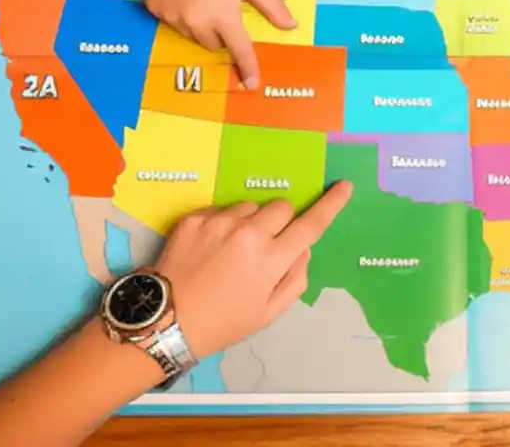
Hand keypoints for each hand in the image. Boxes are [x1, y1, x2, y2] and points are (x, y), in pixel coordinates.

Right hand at [135, 0, 294, 88]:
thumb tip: (290, 26)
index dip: (248, 68)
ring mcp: (172, 18)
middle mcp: (196, 24)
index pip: (240, 51)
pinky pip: (172, 21)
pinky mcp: (154, 9)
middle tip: (222, 5)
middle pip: (213, 44)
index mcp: (223, 17)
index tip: (251, 85)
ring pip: (192, 34)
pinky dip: (180, 12)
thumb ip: (271, 5)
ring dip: (200, 25)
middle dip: (221, 32)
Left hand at [149, 181, 352, 357]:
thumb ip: (295, 279)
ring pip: (251, 207)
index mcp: (271, 260)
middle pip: (282, 207)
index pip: (311, 225)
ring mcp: (219, 222)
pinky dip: (224, 224)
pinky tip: (211, 248)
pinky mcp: (195, 217)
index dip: (331, 204)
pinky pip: (222, 209)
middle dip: (282, 222)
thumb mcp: (269, 313)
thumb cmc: (223, 321)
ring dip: (251, 222)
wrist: (166, 319)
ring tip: (232, 250)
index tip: (344, 187)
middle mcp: (248, 233)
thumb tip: (303, 250)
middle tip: (267, 246)